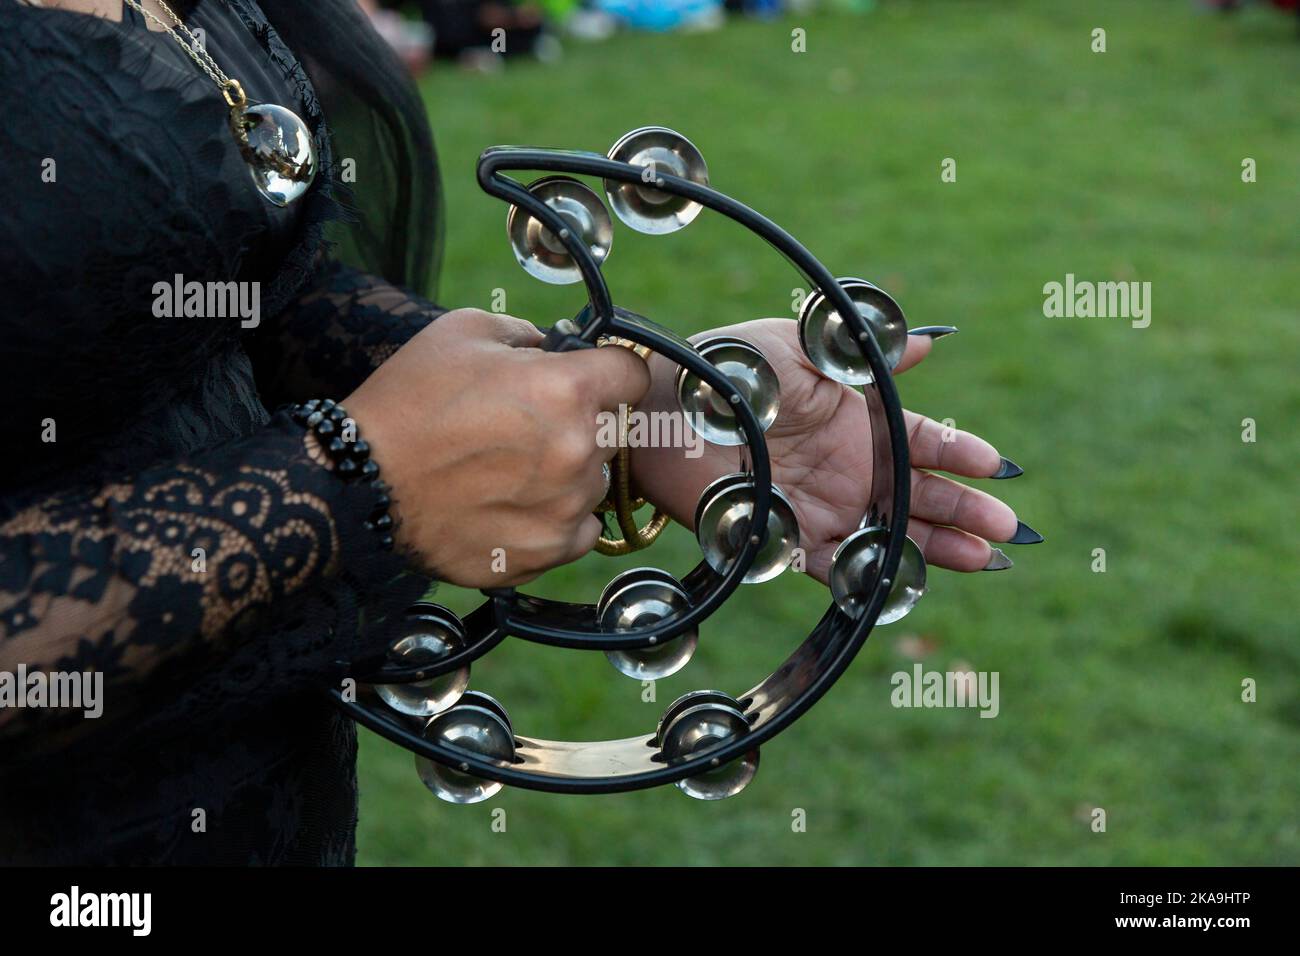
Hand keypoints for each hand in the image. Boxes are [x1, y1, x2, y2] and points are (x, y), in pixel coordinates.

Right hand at [346, 309, 649, 586]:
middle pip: (613, 432)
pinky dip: (556, 520)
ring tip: (507, 470)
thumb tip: (554, 344)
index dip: (611, 372)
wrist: (359, 485)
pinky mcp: (545, 551)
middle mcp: (577, 451)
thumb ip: (525, 331)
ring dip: (567, 475)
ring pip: (594, 483)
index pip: (631, 375)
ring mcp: (564, 507)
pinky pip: (579, 532)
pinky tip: (512, 506)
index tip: (593, 379)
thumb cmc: (406, 404)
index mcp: (564, 390)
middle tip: (526, 428)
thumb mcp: (461, 332)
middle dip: (582, 424)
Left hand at [631, 318, 1025, 582]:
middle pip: (918, 494)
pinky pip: (836, 565)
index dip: (958, 453)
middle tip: (1007, 527)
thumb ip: (867, 355)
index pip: (921, 441)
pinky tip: (913, 579)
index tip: (995, 466)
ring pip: (891, 534)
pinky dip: (872, 573)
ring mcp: (820, 506)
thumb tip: (930, 343)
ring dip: (937, 547)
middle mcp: (845, 467)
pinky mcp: (786, 538)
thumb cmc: (734, 369)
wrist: (665, 410)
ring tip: (984, 558)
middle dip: (964, 509)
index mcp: (854, 421)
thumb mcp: (807, 350)